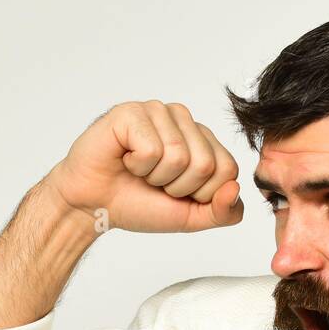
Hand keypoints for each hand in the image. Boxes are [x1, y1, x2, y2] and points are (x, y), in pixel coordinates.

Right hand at [47, 100, 244, 233]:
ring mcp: (158, 112)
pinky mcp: (133, 112)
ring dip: (155, 177)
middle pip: (206, 164)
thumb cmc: (139, 204)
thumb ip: (223, 212)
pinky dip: (137, 166)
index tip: (175, 192)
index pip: (228, 170)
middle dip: (178, 188)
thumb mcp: (190, 217)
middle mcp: (184, 120)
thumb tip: (235, 188)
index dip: (201, 195)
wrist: (94, 205)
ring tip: (138, 170)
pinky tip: (124, 158)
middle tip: (153, 182)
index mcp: (203, 140)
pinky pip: (152, 150)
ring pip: (179, 156)